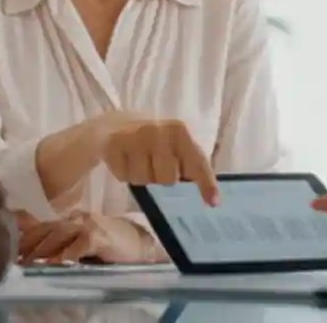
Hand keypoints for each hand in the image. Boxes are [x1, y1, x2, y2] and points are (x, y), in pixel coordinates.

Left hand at [17, 210, 159, 263]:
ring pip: (57, 236)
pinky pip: (77, 246)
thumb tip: (38, 259)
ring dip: (40, 251)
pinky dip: (65, 255)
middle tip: (10, 261)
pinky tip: (54, 265)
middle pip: (44, 230)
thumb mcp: (83, 244)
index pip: (41, 226)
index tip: (8, 250)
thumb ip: (63, 246)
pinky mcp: (98, 236)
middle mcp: (76, 218)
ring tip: (25, 264)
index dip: (23, 238)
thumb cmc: (112, 247)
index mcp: (70, 220)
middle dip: (26, 246)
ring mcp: (87, 225)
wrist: (142, 243)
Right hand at [96, 114, 220, 205]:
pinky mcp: (115, 144)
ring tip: (137, 162)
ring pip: (144, 180)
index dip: (206, 183)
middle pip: (169, 179)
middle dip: (162, 180)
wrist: (113, 124)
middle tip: (155, 166)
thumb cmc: (151, 141)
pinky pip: (124, 177)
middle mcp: (158, 131)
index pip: (196, 161)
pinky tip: (124, 160)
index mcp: (179, 131)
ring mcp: (135, 136)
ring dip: (141, 178)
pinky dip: (124, 174)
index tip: (213, 202)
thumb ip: (188, 165)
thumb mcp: (173, 146)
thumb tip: (209, 199)